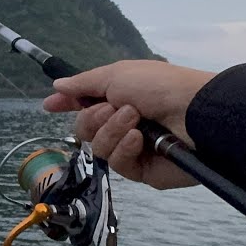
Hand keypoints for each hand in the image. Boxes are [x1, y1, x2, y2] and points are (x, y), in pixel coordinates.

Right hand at [42, 60, 215, 189]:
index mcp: (118, 97)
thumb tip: (58, 85)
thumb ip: (84, 83)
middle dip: (93, 118)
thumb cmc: (159, 87)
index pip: (84, 104)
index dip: (67, 104)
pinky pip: (118, 162)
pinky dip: (125, 148)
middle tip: (112, 109)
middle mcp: (123, 123)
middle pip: (85, 129)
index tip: (49, 105)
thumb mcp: (117, 75)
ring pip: (99, 147)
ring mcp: (132, 148)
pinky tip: (139, 139)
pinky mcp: (142, 171)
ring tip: (135, 120)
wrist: (196, 114)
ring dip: (113, 130)